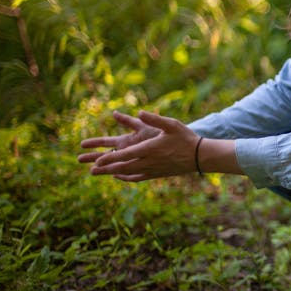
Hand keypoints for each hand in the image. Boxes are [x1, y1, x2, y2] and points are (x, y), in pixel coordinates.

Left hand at [78, 110, 198, 181]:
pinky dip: (125, 178)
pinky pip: (137, 178)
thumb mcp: (171, 124)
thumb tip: (139, 111)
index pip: (125, 155)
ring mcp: (152, 169)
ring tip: (98, 173)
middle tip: (91, 170)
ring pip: (127, 173)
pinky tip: (118, 176)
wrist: (199, 157)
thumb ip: (154, 119)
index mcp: (150, 149)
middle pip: (123, 167)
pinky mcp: (156, 174)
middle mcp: (149, 161)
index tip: (97, 161)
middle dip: (106, 168)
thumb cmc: (185, 138)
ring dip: (111, 173)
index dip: (110, 158)